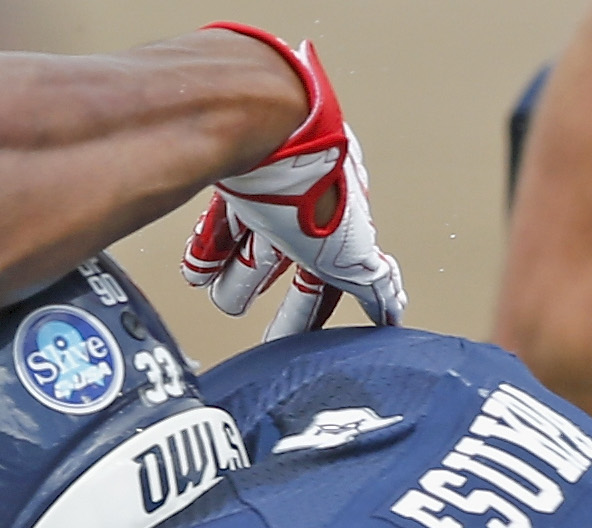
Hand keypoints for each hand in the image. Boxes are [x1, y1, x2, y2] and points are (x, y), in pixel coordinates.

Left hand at [183, 25, 405, 336]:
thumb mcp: (354, 249)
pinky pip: (218, 213)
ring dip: (230, 270)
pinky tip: (197, 266)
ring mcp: (267, 184)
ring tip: (213, 290)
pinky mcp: (231, 169)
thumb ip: (372, 283)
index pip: (326, 274)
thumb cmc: (316, 180)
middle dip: (259, 285)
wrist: (270, 123)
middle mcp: (304, 200)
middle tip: (240, 308)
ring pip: (247, 237)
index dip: (309, 308)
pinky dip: (208, 243)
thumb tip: (393, 312)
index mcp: (339, 218)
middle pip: (280, 255)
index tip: (292, 339)